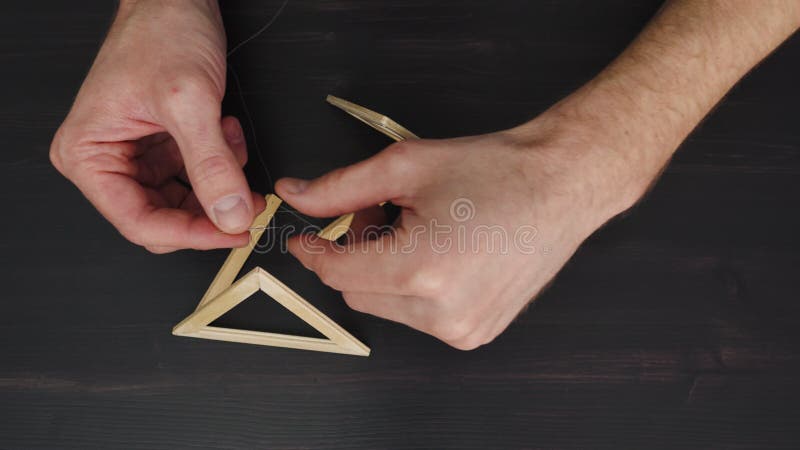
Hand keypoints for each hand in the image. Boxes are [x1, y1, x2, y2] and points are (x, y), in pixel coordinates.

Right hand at [50, 0, 263, 252]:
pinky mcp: (161, 146)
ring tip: (232, 146)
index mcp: (88, 154)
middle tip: (247, 203)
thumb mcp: (189, 101)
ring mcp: (135, 155)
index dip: (189, 235)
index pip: (138, 222)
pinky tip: (226, 132)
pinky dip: (220, 163)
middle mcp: (106, 159)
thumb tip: (229, 214)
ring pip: (184, 201)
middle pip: (162, 218)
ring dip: (219, 183)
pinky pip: (196, 177)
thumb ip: (211, 164)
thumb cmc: (162, 31)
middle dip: (209, 210)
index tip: (232, 233)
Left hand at [275, 115, 639, 349]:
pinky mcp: (477, 333)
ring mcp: (462, 329)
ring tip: (417, 229)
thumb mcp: (405, 166)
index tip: (304, 237)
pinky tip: (440, 253)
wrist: (562, 186)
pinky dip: (415, 288)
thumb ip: (340, 187)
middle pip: (358, 292)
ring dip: (386, 271)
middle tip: (378, 213)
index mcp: (419, 271)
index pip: (337, 272)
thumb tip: (295, 196)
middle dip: (356, 253)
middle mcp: (440, 313)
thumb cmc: (496, 171)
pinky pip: (420, 316)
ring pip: (388, 306)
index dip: (314, 251)